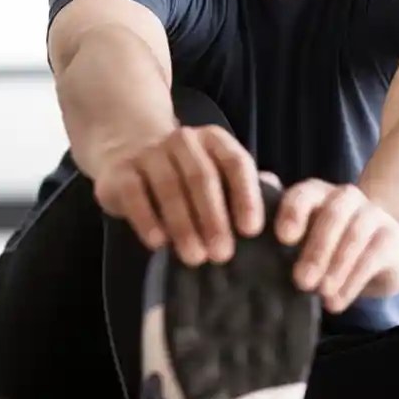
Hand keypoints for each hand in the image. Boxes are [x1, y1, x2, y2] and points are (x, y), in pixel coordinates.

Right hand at [94, 126, 263, 265]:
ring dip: (184, 225)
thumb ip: (241, 189)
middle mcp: (182, 141)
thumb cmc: (182, 171)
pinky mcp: (120, 171)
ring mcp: (149, 153)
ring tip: (195, 258)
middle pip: (202, 177)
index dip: (245, 196)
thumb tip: (277, 205)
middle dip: (214, 218)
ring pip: (169, 188)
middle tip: (223, 254)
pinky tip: (158, 243)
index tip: (252, 230)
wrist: (125, 146)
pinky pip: (135, 195)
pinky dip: (147, 220)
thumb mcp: (214, 171)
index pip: (235, 164)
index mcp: (213, 140)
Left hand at [275, 179, 398, 312]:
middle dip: (315, 248)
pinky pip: (373, 256)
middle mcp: (344, 198)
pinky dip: (353, 281)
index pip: (303, 194)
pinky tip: (337, 302)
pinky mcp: (391, 237)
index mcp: (315, 194)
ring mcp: (371, 214)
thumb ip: (272, 234)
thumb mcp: (300, 240)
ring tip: (320, 294)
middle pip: (332, 214)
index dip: (293, 212)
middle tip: (300, 281)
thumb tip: (231, 235)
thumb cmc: (327, 246)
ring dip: (335, 266)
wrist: (384, 250)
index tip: (283, 238)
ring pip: (354, 235)